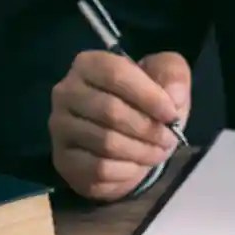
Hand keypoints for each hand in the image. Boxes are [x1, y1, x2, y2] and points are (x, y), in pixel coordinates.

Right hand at [49, 50, 191, 200]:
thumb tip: (172, 96)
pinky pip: (99, 168)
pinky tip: (137, 165)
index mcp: (89, 64)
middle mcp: (66, 92)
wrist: (129, 142)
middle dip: (148, 128)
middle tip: (169, 138)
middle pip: (111, 111)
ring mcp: (60, 127)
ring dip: (141, 151)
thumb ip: (173, 75)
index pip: (115, 74)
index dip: (149, 96)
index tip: (172, 114)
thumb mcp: (168, 79)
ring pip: (106, 142)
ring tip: (158, 151)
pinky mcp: (64, 159)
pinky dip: (127, 170)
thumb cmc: (147, 104)